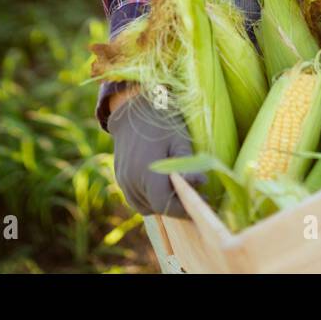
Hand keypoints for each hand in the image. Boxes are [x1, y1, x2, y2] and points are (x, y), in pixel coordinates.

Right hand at [106, 91, 204, 216]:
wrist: (133, 110)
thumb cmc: (160, 123)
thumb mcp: (179, 140)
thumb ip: (187, 165)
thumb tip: (200, 184)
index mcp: (146, 173)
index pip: (164, 205)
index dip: (183, 209)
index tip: (200, 204)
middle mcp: (131, 180)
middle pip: (155, 208)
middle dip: (175, 206)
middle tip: (194, 194)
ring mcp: (123, 180)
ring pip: (144, 206)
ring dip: (161, 203)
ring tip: (178, 189)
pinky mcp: (120, 177)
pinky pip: (135, 197)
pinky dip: (149, 197)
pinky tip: (161, 185)